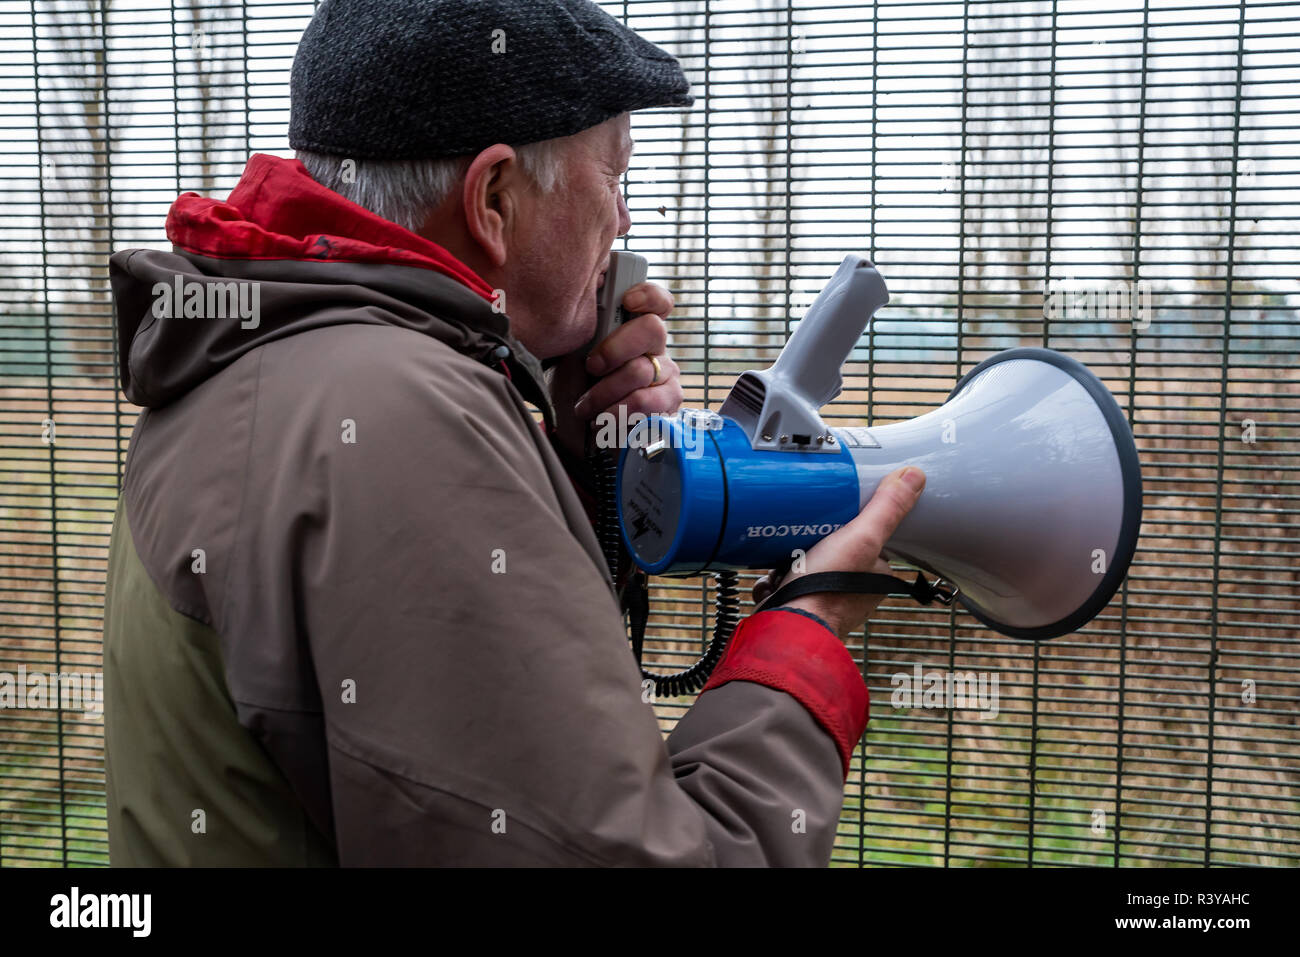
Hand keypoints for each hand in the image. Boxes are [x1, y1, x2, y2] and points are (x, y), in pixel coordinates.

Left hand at [572, 281, 682, 422]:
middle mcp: (655, 349)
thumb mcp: (569, 351)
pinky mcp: (668, 406)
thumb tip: (581, 294)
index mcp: (633, 328)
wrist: (571, 432)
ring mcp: (666, 376)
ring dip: (604, 392)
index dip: (648, 295)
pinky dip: (616, 412)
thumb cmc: (571, 388)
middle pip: (653, 329)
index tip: (626, 302)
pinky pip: (646, 401)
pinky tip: (602, 420)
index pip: (658, 302)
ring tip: (585, 407)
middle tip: (591, 367)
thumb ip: (583, 324)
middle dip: (614, 348)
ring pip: (642, 370)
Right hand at [752, 466, 926, 639]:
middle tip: (804, 537)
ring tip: (786, 557)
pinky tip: (775, 576)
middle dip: (813, 543)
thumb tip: (915, 476)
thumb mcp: (861, 537)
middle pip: (832, 551)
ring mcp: (823, 600)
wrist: (786, 625)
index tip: (836, 518)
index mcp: (875, 578)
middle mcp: (852, 592)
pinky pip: (784, 583)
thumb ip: (886, 508)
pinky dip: (776, 578)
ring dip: (791, 559)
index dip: (851, 526)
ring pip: (806, 566)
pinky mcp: (796, 606)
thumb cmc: (826, 588)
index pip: (868, 540)